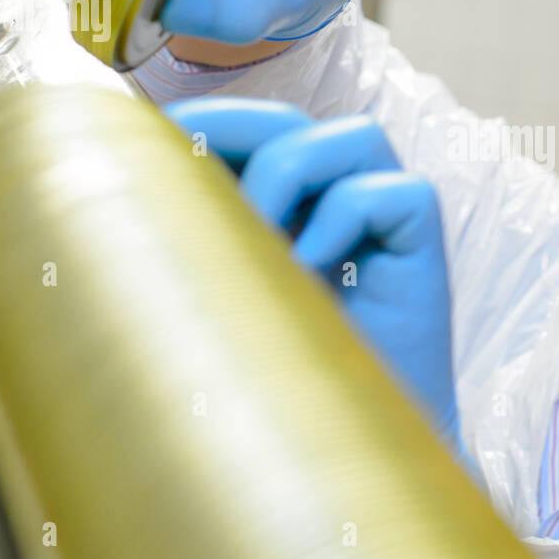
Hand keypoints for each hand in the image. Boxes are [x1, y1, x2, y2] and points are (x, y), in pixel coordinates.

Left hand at [163, 97, 465, 460]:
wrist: (352, 438)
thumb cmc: (286, 365)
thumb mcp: (228, 286)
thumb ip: (203, 236)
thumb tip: (135, 190)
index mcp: (291, 194)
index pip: (251, 128)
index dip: (206, 122)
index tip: (144, 136)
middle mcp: (340, 190)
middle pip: (293, 120)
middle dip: (234, 131)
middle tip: (183, 170)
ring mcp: (386, 210)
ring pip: (353, 136)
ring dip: (292, 172)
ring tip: (258, 235)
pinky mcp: (423, 238)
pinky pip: (393, 191)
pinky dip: (347, 216)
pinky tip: (315, 268)